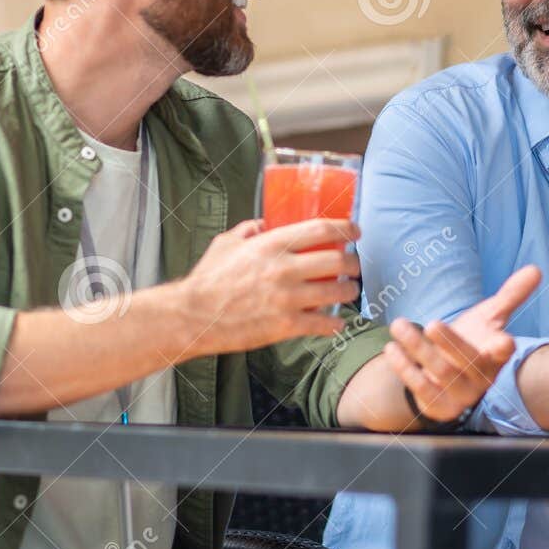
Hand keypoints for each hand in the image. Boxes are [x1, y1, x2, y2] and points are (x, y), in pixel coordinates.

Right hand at [172, 218, 359, 356]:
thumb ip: (248, 230)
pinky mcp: (285, 325)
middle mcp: (285, 269)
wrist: (193, 315)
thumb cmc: (207, 279)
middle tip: (354, 266)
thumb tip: (263, 223)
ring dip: (348, 292)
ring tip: (348, 291)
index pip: (322, 230)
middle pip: (338, 261)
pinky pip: (322, 324)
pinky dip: (334, 324)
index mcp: (272, 244)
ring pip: (336, 292)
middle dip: (353, 264)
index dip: (346, 228)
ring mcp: (287, 298)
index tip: (355, 231)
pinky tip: (337, 323)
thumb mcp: (226, 243)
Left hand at [384, 266, 540, 422]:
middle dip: (450, 342)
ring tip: (398, 325)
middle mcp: (480, 377)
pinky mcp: (439, 405)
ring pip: (440, 371)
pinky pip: (421, 388)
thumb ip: (510, 296)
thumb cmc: (472, 341)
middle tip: (432, 324)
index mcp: (495, 355)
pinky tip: (392, 349)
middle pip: (466, 361)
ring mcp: (460, 394)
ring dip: (418, 348)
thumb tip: (536, 269)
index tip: (503, 341)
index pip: (503, 352)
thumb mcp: (489, 317)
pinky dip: (405, 369)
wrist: (447, 377)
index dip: (502, 348)